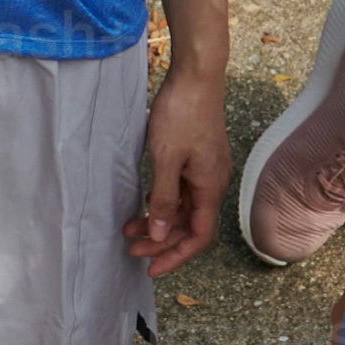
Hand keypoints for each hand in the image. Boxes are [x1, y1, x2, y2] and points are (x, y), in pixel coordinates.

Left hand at [127, 67, 231, 277]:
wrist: (196, 76)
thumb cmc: (182, 114)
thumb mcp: (166, 160)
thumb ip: (165, 201)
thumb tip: (163, 235)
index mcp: (210, 188)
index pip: (198, 237)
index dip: (176, 256)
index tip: (151, 268)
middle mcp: (214, 182)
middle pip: (191, 225)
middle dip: (162, 242)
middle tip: (132, 250)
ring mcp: (207, 169)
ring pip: (185, 208)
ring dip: (160, 222)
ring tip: (131, 229)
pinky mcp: (200, 157)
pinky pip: (184, 190)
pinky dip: (165, 202)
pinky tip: (147, 203)